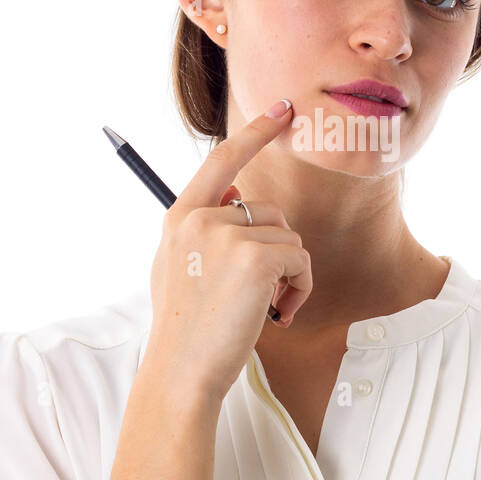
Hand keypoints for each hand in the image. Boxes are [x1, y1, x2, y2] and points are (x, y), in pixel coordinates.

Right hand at [145, 99, 312, 400]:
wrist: (182, 371)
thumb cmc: (186, 327)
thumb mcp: (179, 265)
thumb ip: (201, 229)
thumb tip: (234, 197)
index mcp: (181, 216)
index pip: (223, 160)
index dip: (256, 132)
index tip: (283, 108)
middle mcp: (202, 218)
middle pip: (270, 211)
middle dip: (276, 251)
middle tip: (257, 295)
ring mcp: (228, 235)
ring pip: (289, 236)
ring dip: (289, 273)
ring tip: (262, 306)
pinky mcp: (255, 258)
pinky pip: (301, 258)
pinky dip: (300, 288)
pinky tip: (276, 313)